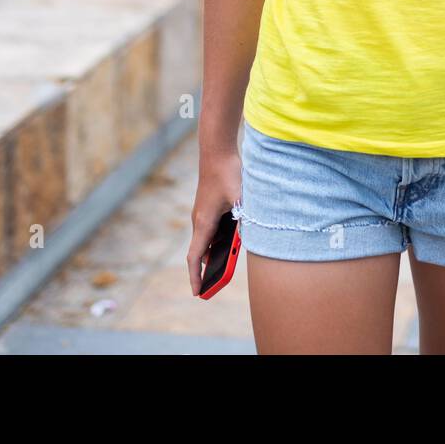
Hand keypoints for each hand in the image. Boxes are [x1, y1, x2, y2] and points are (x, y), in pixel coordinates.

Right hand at [187, 148, 242, 294]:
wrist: (217, 151)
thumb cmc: (227, 174)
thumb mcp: (240, 198)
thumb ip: (244, 217)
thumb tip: (250, 236)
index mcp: (204, 222)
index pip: (195, 257)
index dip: (195, 277)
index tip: (197, 293)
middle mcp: (199, 221)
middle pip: (199, 252)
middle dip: (205, 271)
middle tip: (213, 287)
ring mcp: (202, 214)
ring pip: (206, 241)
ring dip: (212, 256)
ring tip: (222, 271)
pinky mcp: (208, 208)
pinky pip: (211, 231)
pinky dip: (217, 242)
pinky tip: (231, 244)